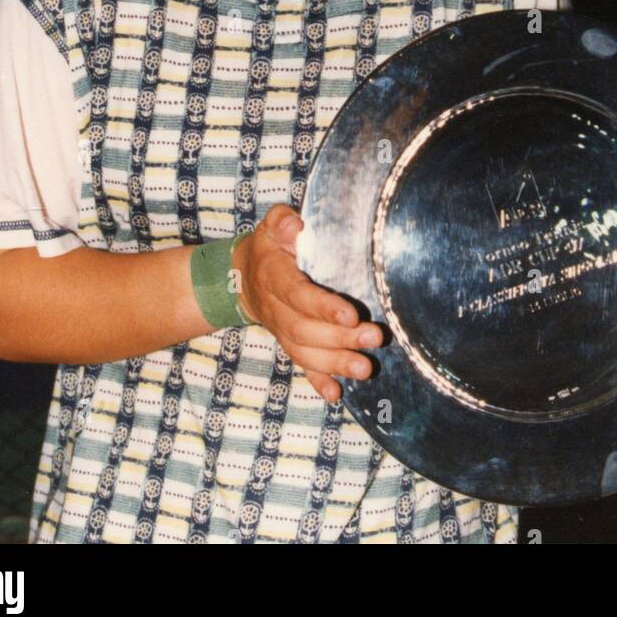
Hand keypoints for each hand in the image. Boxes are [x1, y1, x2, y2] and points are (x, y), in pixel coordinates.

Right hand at [235, 204, 382, 403]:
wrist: (242, 276)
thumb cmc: (269, 245)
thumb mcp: (272, 224)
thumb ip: (283, 221)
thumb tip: (297, 227)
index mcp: (274, 276)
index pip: (298, 295)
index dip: (323, 307)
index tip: (351, 314)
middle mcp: (275, 308)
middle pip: (305, 329)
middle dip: (340, 338)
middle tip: (373, 338)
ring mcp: (281, 330)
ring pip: (305, 352)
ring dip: (335, 362)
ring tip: (365, 368)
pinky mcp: (289, 343)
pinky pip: (301, 365)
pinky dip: (317, 382)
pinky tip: (336, 395)